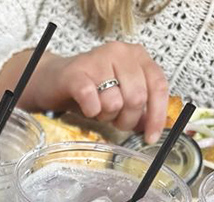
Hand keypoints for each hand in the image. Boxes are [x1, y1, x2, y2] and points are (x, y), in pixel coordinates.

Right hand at [0, 42, 168, 142]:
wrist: (55, 80)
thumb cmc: (89, 88)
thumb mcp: (119, 96)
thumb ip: (138, 108)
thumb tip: (151, 128)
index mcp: (137, 56)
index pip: (157, 85)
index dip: (157, 115)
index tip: (150, 137)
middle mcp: (120, 52)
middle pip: (137, 97)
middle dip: (127, 119)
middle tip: (114, 122)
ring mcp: (98, 60)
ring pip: (115, 101)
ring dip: (105, 115)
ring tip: (98, 109)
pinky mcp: (77, 72)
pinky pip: (91, 99)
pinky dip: (91, 110)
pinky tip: (88, 108)